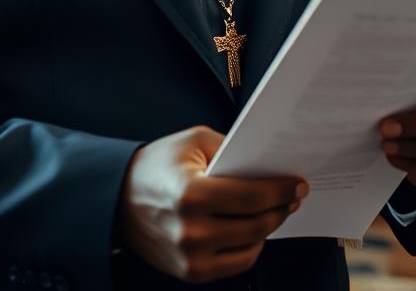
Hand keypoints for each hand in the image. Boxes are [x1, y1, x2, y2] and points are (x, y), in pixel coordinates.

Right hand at [115, 125, 307, 283]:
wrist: (117, 199)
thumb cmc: (157, 165)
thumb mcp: (192, 142)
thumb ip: (231, 149)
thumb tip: (267, 165)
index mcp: (190, 194)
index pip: (251, 196)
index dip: (280, 190)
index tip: (298, 184)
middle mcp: (191, 231)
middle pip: (256, 224)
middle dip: (281, 208)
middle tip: (293, 195)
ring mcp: (191, 258)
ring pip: (251, 247)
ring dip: (269, 228)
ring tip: (276, 210)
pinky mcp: (190, 274)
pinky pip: (236, 264)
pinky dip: (251, 246)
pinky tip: (255, 229)